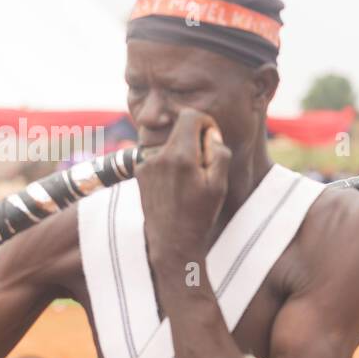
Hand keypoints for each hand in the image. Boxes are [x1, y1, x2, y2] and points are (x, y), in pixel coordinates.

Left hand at [137, 110, 229, 268]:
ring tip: (190, 179)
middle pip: (179, 128)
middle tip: (204, 163)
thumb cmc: (199, 216)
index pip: (189, 116)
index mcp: (180, 156)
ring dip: (182, 152)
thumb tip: (211, 134)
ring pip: (169, 142)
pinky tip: (176, 186)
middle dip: (195, 138)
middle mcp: (159, 155)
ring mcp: (146, 163)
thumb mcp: (219, 185)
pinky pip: (158, 156)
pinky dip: (169, 163)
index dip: (205, 122)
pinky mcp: (139, 172)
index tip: (211, 138)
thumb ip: (219, 153)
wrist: (172, 242)